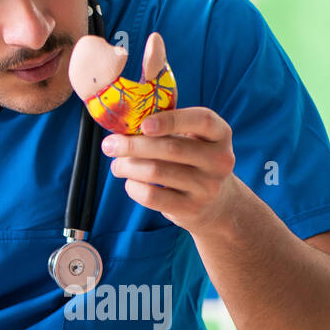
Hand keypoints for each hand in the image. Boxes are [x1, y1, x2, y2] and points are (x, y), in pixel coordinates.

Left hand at [102, 106, 238, 233]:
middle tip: (109, 145)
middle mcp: (220, 160)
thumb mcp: (192, 139)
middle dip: (133, 145)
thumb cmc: (192, 160)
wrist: (217, 204)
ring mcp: (208, 187)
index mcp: (220, 134)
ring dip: (127, 166)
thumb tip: (123, 122)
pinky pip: (152, 195)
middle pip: (171, 148)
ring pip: (157, 172)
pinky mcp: (192, 209)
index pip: (202, 120)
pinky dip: (133, 187)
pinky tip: (130, 182)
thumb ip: (167, 127)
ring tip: (117, 164)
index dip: (171, 120)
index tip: (143, 124)